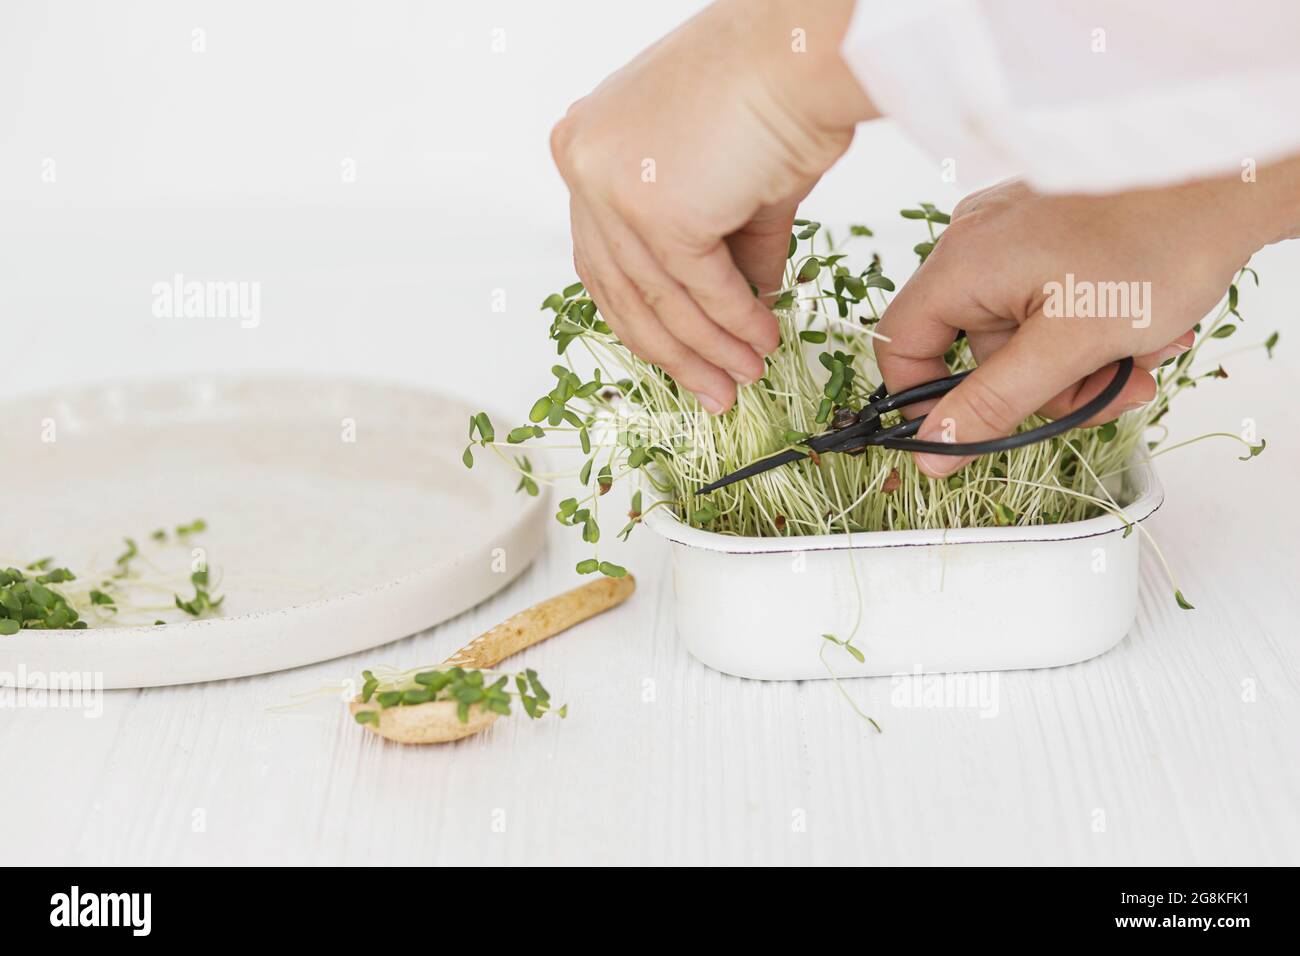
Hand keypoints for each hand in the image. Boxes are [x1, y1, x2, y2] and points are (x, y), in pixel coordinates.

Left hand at [550, 0, 874, 412]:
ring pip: (659, 298)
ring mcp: (613, 187)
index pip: (605, 255)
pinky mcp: (656, 210)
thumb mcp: (725, 178)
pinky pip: (698, 290)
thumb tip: (741, 305)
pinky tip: (761, 340)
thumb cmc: (774, 85)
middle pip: (621, 287)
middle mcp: (586, 164)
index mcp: (590, 147)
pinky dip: (733, 323)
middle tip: (712, 387)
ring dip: (708, 347)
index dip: (645, 315)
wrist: (805, 48)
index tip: (680, 352)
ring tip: (744, 375)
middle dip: (673, 349)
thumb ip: (721, 246)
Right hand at [875, 172, 1297, 476]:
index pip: (900, 343)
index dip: (927, 400)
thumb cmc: (1160, 243)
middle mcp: (976, 239)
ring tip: (1144, 354)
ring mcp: (1015, 230)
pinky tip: (1142, 325)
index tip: (976, 432)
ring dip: (1081, 361)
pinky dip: (1090, 325)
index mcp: (962, 262)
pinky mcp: (1051, 228)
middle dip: (1046, 385)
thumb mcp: (1068, 346)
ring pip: (1023, 331)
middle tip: (1109, 391)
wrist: (1235, 177)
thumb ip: (992, 403)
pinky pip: (1049, 301)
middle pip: (978, 349)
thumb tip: (933, 449)